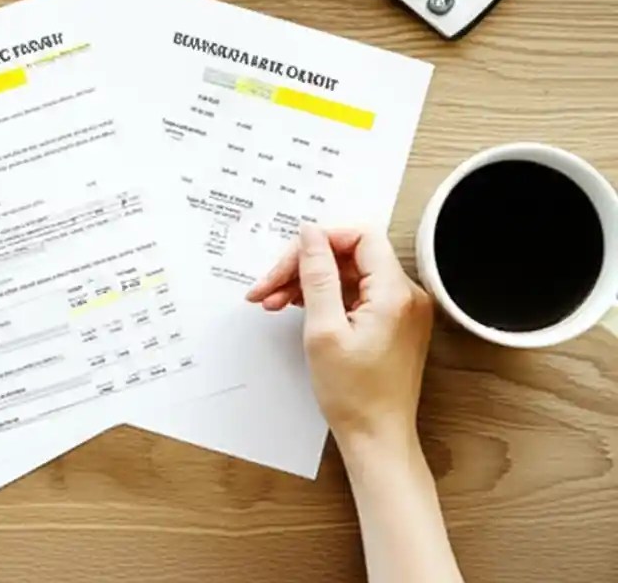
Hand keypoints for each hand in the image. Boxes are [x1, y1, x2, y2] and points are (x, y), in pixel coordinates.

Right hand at [246, 225, 433, 455]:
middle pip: (350, 256)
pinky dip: (325, 299)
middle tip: (268, 287)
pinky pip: (355, 296)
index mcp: (394, 293)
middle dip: (304, 266)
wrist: (376, 437)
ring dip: (309, 283)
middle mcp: (404, 296)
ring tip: (273, 302)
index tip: (289, 259)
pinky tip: (296, 309)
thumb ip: (318, 276)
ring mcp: (399, 310)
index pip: (360, 237)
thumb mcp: (323, 330)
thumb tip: (311, 235)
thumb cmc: (354, 395)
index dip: (320, 241)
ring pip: (348, 276)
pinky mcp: (391, 323)